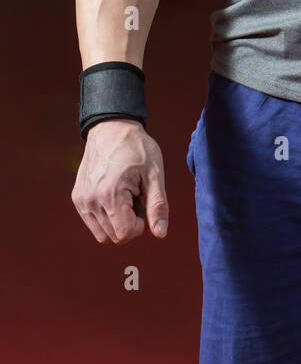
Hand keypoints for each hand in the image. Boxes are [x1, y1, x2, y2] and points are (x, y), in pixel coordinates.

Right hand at [71, 119, 168, 244]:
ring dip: (117, 222)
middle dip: (130, 222)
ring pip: (103, 234)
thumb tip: (160, 234)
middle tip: (136, 195)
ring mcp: (82, 200)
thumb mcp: (155, 174)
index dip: (141, 224)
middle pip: (115, 237)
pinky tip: (114, 195)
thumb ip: (157, 205)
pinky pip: (93, 223)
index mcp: (110, 195)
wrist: (112, 127)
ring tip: (125, 195)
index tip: (144, 200)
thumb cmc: (137, 148)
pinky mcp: (78, 198)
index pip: (126, 234)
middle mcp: (91, 201)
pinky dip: (106, 217)